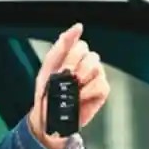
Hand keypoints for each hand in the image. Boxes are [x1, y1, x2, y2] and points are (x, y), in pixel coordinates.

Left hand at [27, 22, 109, 148]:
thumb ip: (59, 48)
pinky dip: (88, 91)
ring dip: (81, 76)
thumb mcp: (46, 70)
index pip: (77, 43)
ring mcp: (94, 76)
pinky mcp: (101, 90)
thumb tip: (77, 28)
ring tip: (72, 88)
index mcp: (70, 57)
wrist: (49, 121)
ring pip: (96, 65)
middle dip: (72, 64)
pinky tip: (80, 97)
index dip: (71, 47)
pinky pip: (101, 83)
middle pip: (87, 52)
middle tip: (64, 77)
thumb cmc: (47, 95)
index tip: (65, 58)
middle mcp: (84, 64)